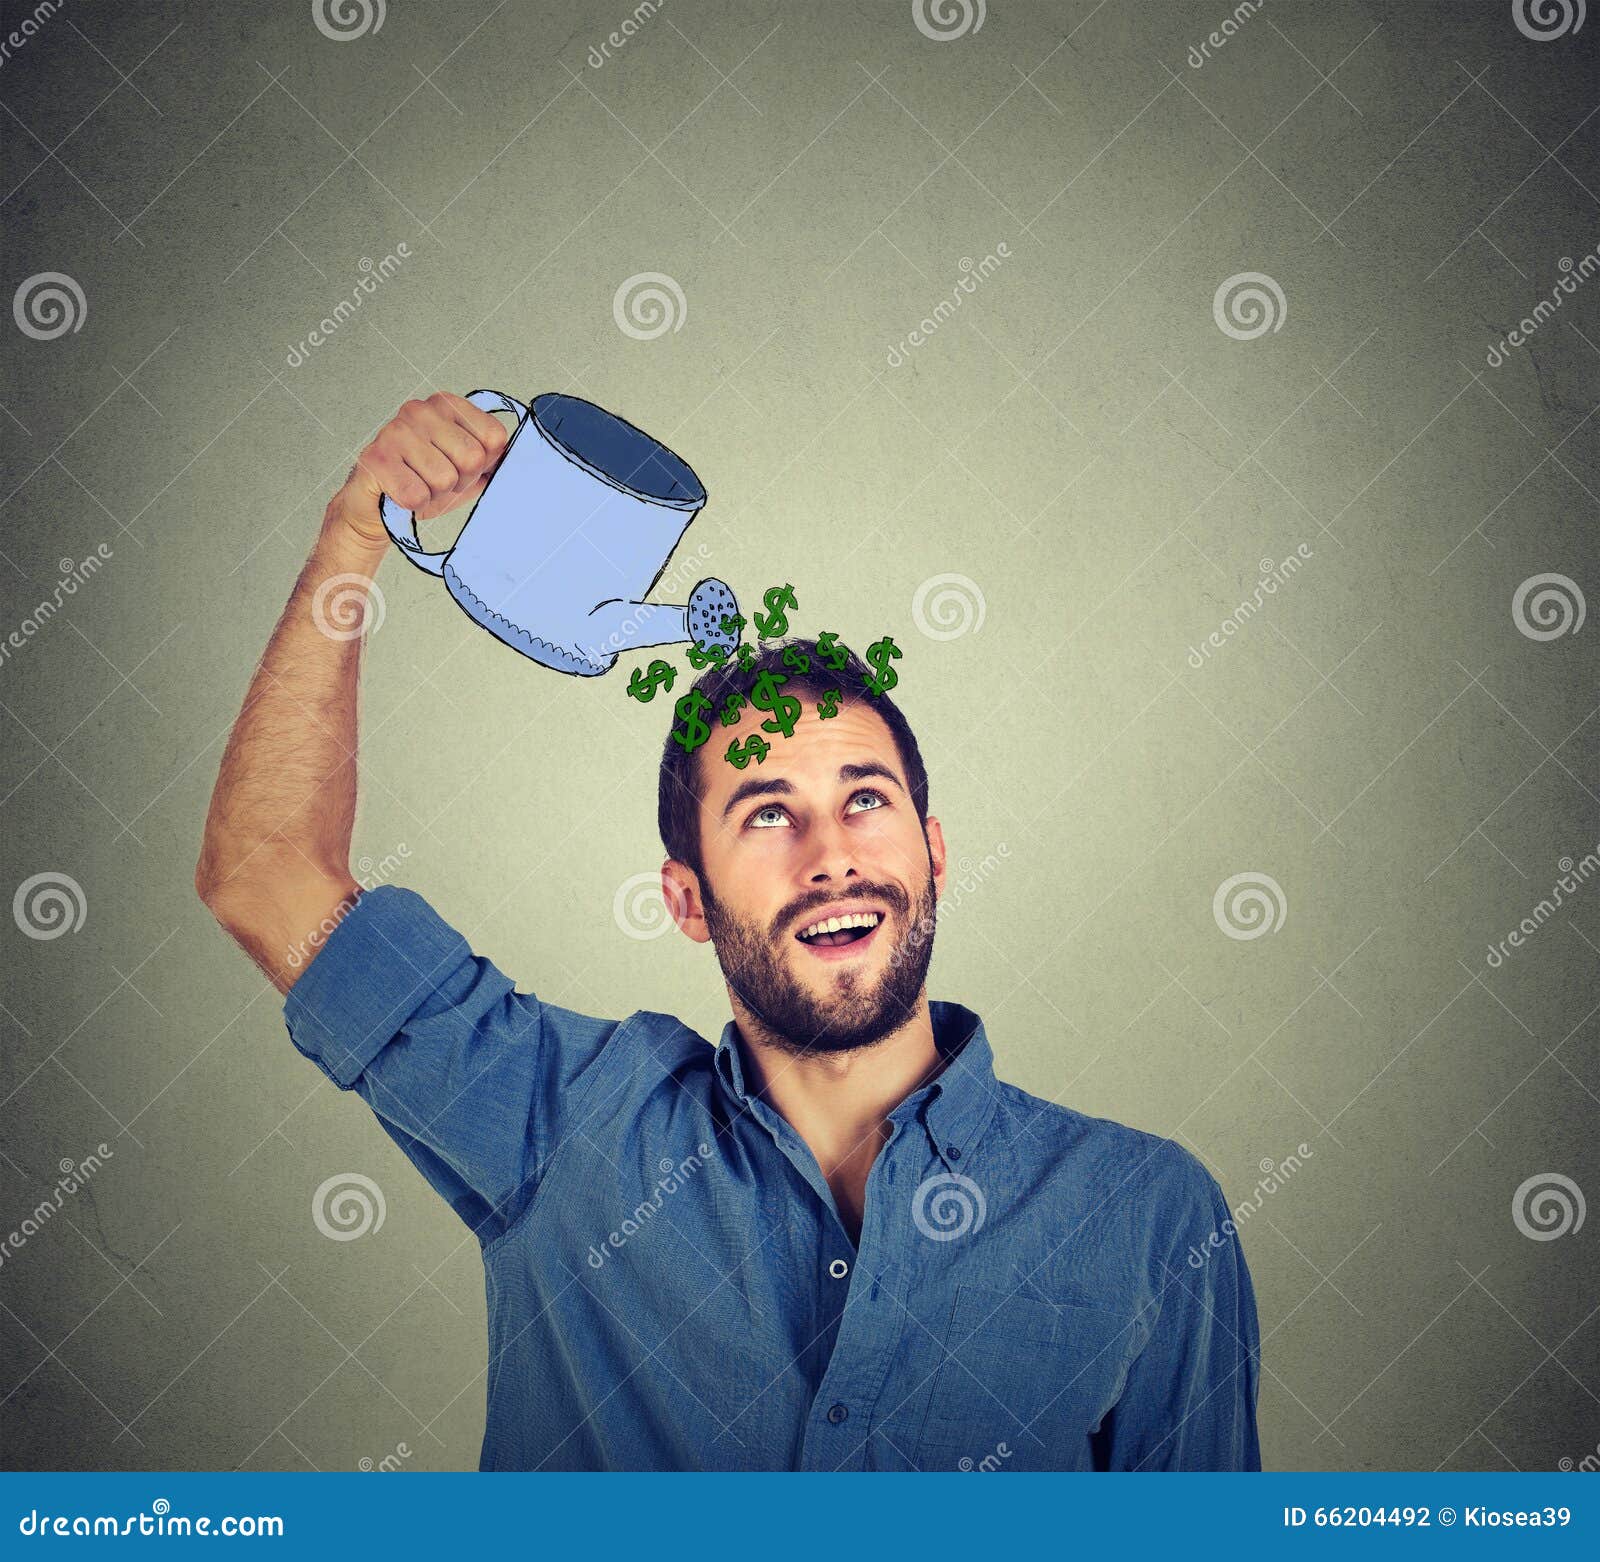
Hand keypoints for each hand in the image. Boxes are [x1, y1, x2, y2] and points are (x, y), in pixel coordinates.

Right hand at [333, 392, 511, 546]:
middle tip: (436, 480)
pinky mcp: (375, 458)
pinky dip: (412, 504)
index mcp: (447, 405)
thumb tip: (519, 458)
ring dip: (434, 493)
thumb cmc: (425, 483)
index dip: (483, 464)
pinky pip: (416, 495)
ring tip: (418, 484)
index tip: (461, 466)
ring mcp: (394, 431)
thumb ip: (493, 458)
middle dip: (459, 481)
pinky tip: (399, 492)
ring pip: (444, 479)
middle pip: (472, 458)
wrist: (379, 508)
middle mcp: (420, 410)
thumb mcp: (467, 469)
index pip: (494, 437)